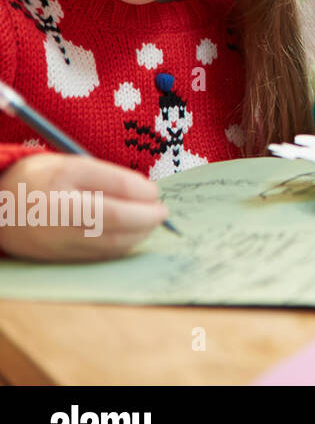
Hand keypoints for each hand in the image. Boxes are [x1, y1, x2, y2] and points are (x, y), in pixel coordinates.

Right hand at [0, 154, 168, 260]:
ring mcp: (56, 241)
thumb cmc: (43, 179)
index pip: (114, 193)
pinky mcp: (58, 258)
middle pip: (114, 223)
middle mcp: (57, 216)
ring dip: (138, 235)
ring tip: (150, 223)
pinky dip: (121, 246)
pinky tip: (131, 235)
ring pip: (109, 243)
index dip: (142, 195)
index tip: (156, 193)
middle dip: (146, 219)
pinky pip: (98, 255)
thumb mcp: (74, 164)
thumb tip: (149, 195)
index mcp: (62, 183)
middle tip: (162, 212)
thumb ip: (112, 178)